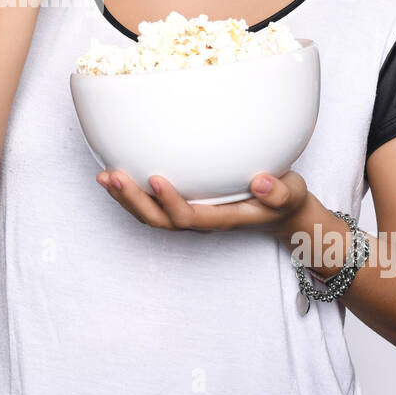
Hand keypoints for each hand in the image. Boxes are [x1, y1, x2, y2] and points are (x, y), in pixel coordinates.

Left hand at [97, 168, 312, 233]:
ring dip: (125, 198)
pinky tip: (115, 174)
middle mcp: (200, 220)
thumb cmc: (282, 199)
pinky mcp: (183, 204)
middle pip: (159, 220)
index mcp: (222, 219)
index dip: (170, 202)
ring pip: (150, 215)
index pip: (189, 217)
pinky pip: (151, 205)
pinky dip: (131, 193)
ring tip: (104, 176)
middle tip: (114, 175)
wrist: (278, 211)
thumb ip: (278, 191)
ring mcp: (189, 213)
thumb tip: (261, 182)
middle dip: (134, 200)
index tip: (156, 178)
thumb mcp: (291, 193)